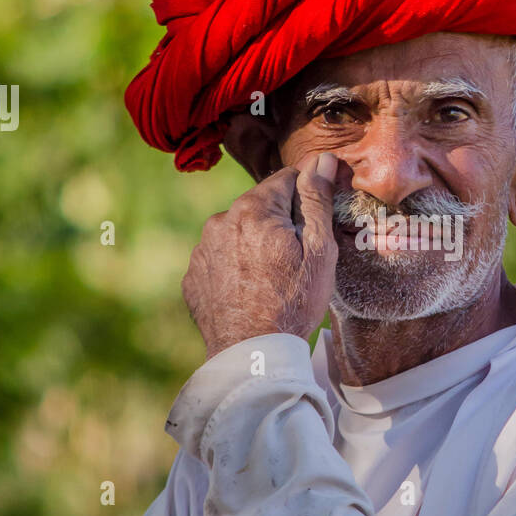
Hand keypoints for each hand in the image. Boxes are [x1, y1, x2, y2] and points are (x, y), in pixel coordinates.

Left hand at [181, 152, 338, 359]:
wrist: (251, 356)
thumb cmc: (293, 304)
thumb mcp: (319, 251)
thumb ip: (317, 201)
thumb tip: (322, 160)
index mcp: (253, 209)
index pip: (286, 179)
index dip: (307, 198)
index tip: (314, 224)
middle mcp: (220, 221)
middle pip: (260, 206)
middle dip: (279, 222)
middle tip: (296, 259)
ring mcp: (202, 249)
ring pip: (238, 231)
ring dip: (255, 243)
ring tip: (272, 279)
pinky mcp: (193, 274)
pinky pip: (220, 257)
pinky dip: (235, 266)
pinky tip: (251, 291)